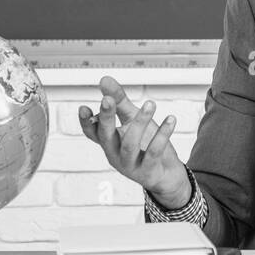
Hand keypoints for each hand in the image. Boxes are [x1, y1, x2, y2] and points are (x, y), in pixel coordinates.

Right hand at [78, 75, 190, 207]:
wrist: (166, 175)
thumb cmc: (146, 144)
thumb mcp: (132, 120)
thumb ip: (119, 101)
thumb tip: (104, 79)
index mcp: (109, 143)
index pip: (92, 133)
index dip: (86, 122)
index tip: (84, 107)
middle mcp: (115, 155)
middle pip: (106, 137)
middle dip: (106, 118)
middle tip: (108, 99)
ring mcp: (130, 165)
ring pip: (129, 144)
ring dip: (139, 122)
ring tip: (150, 103)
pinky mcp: (148, 171)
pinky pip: (154, 152)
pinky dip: (162, 135)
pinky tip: (171, 119)